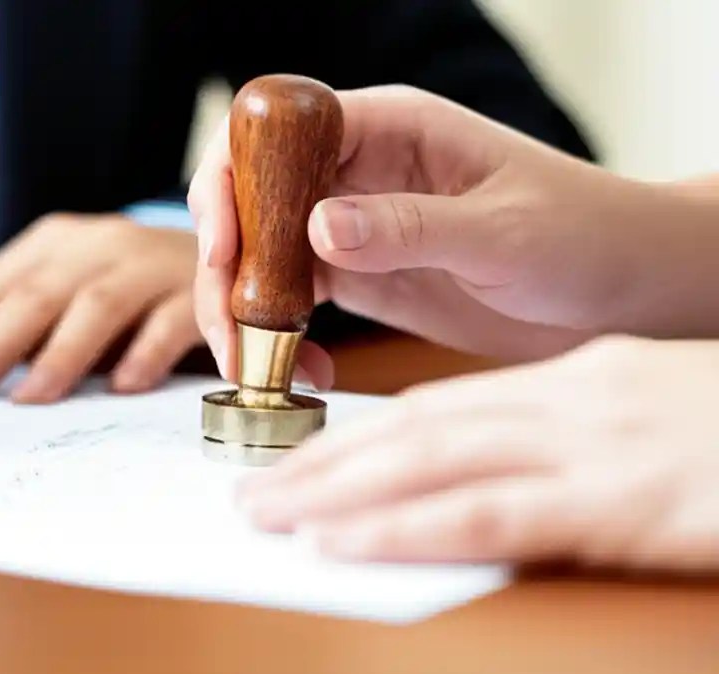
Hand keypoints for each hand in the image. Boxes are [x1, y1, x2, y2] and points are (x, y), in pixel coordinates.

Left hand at [0, 212, 205, 402]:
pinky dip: (145, 352)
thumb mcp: (49, 296)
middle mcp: (91, 246)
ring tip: (29, 398)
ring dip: (60, 354)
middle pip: (30, 296)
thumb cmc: (121, 289)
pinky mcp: (196, 290)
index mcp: (47, 246)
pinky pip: (168, 320)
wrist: (226, 251)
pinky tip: (123, 387)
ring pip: (94, 306)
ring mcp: (145, 264)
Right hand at [189, 85, 712, 370]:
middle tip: (231, 333)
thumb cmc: (584, 234)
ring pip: (261, 258)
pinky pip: (293, 304)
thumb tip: (319, 228)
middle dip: (224, 265)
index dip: (232, 182)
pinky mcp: (360, 279)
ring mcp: (353, 227)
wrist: (623, 289)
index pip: (277, 133)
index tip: (223, 247)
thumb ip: (410, 227)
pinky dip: (281, 342)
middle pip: (250, 199)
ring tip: (255, 367)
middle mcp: (357, 172)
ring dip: (244, 312)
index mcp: (390, 128)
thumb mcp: (502, 230)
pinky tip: (301, 374)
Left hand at [237, 336, 718, 571]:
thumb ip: (576, 435)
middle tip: (252, 491)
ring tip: (268, 515)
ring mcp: (596, 450)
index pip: (448, 406)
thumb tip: (497, 470)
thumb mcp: (656, 416)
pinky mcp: (622, 503)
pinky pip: (489, 515)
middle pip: (418, 430)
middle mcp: (574, 403)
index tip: (306, 460)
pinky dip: (405, 528)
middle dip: (326, 463)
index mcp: (581, 381)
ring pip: (432, 465)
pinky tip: (343, 542)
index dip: (366, 436)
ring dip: (337, 493)